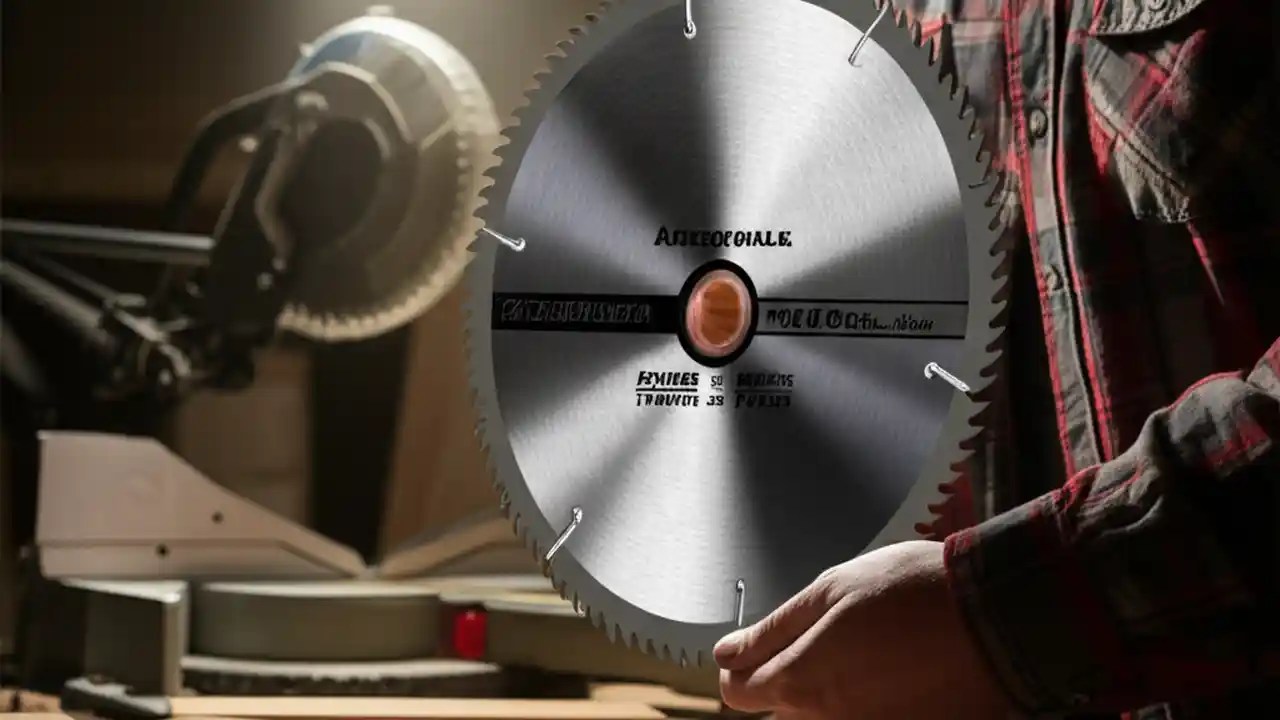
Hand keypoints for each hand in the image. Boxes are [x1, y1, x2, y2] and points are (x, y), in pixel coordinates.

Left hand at [715, 540, 1011, 718]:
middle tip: (821, 643)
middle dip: (787, 680)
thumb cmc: (920, 593)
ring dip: (827, 694)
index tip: (753, 648)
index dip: (740, 665)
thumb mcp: (833, 589)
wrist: (998, 619)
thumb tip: (728, 651)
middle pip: (780, 712)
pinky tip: (889, 675)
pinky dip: (866, 703)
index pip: (738, 693)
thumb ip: (774, 628)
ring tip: (862, 656)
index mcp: (803, 681)